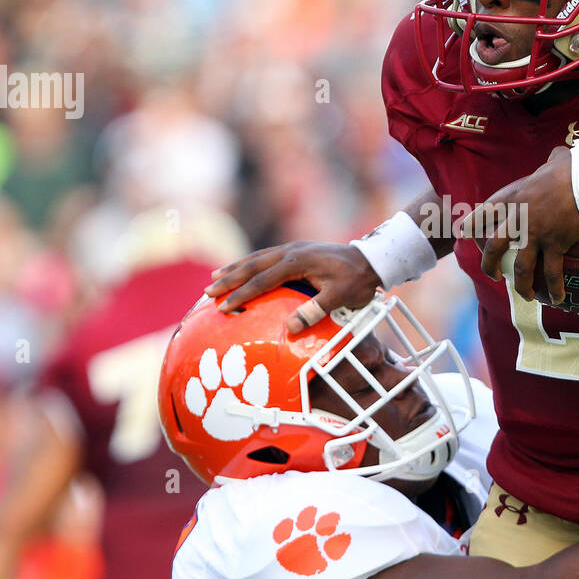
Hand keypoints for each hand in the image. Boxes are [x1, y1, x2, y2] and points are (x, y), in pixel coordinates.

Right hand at [204, 242, 381, 332]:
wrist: (371, 259)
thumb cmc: (357, 280)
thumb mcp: (341, 298)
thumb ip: (316, 311)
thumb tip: (291, 329)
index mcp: (298, 262)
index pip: (263, 281)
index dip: (242, 294)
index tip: (224, 307)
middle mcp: (291, 252)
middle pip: (253, 266)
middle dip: (229, 279)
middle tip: (207, 292)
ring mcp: (293, 249)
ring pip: (256, 258)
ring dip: (234, 269)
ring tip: (214, 278)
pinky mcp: (296, 250)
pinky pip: (266, 256)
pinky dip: (249, 263)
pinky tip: (240, 269)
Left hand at [456, 145, 578, 304]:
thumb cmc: (573, 167)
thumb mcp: (555, 160)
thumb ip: (551, 159)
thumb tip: (558, 154)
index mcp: (512, 197)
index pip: (483, 213)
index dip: (471, 224)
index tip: (462, 233)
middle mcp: (517, 218)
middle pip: (493, 247)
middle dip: (489, 266)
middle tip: (493, 276)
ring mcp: (534, 234)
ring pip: (519, 267)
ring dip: (521, 285)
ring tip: (525, 295)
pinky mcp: (554, 245)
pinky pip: (551, 273)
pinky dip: (554, 288)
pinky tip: (557, 299)